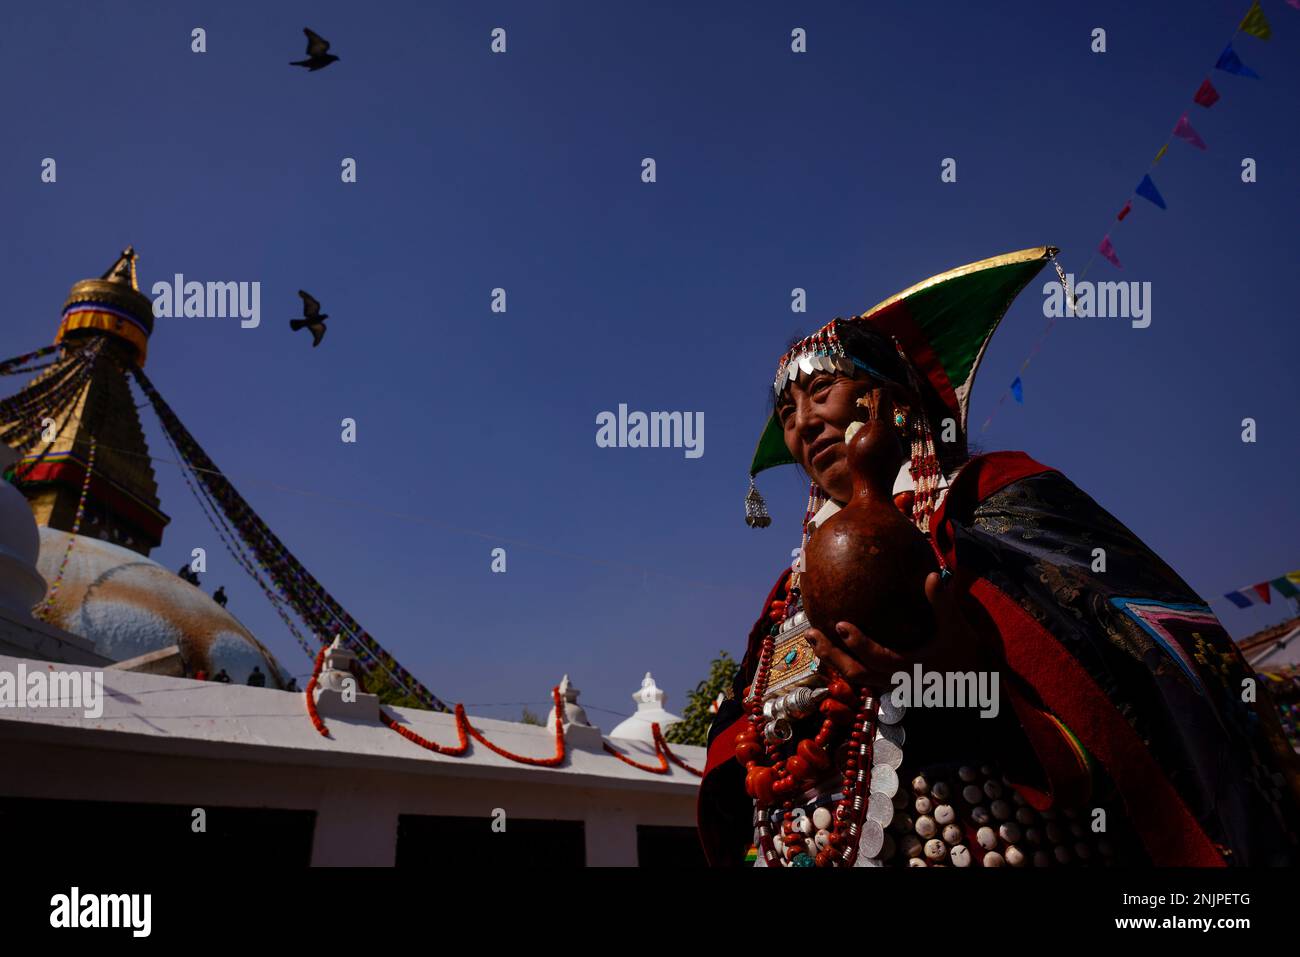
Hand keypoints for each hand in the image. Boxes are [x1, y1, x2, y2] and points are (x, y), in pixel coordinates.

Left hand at [805, 571, 983, 691]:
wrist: (975, 686)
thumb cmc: (965, 654)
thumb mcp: (956, 627)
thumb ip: (942, 603)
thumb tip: (932, 575)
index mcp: (909, 668)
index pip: (877, 656)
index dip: (857, 643)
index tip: (838, 624)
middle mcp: (895, 681)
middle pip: (855, 673)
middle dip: (831, 654)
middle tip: (810, 633)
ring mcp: (891, 686)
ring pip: (854, 677)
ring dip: (832, 659)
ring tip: (813, 638)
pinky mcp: (889, 685)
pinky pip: (861, 675)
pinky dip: (843, 661)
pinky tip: (832, 644)